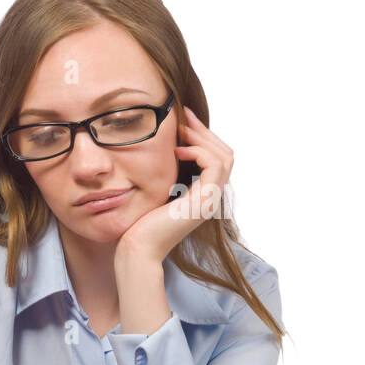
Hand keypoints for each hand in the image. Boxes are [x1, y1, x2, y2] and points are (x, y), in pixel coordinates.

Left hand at [117, 104, 233, 263]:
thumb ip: (168, 174)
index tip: (184, 122)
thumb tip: (165, 149)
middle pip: (226, 154)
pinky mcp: (203, 202)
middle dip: (206, 132)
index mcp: (204, 194)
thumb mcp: (158, 190)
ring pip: (224, 157)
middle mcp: (212, 197)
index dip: (205, 136)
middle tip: (185, 117)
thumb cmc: (141, 223)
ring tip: (181, 132)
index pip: (219, 158)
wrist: (138, 248)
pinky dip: (198, 152)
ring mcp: (210, 201)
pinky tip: (177, 151)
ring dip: (203, 138)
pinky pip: (213, 165)